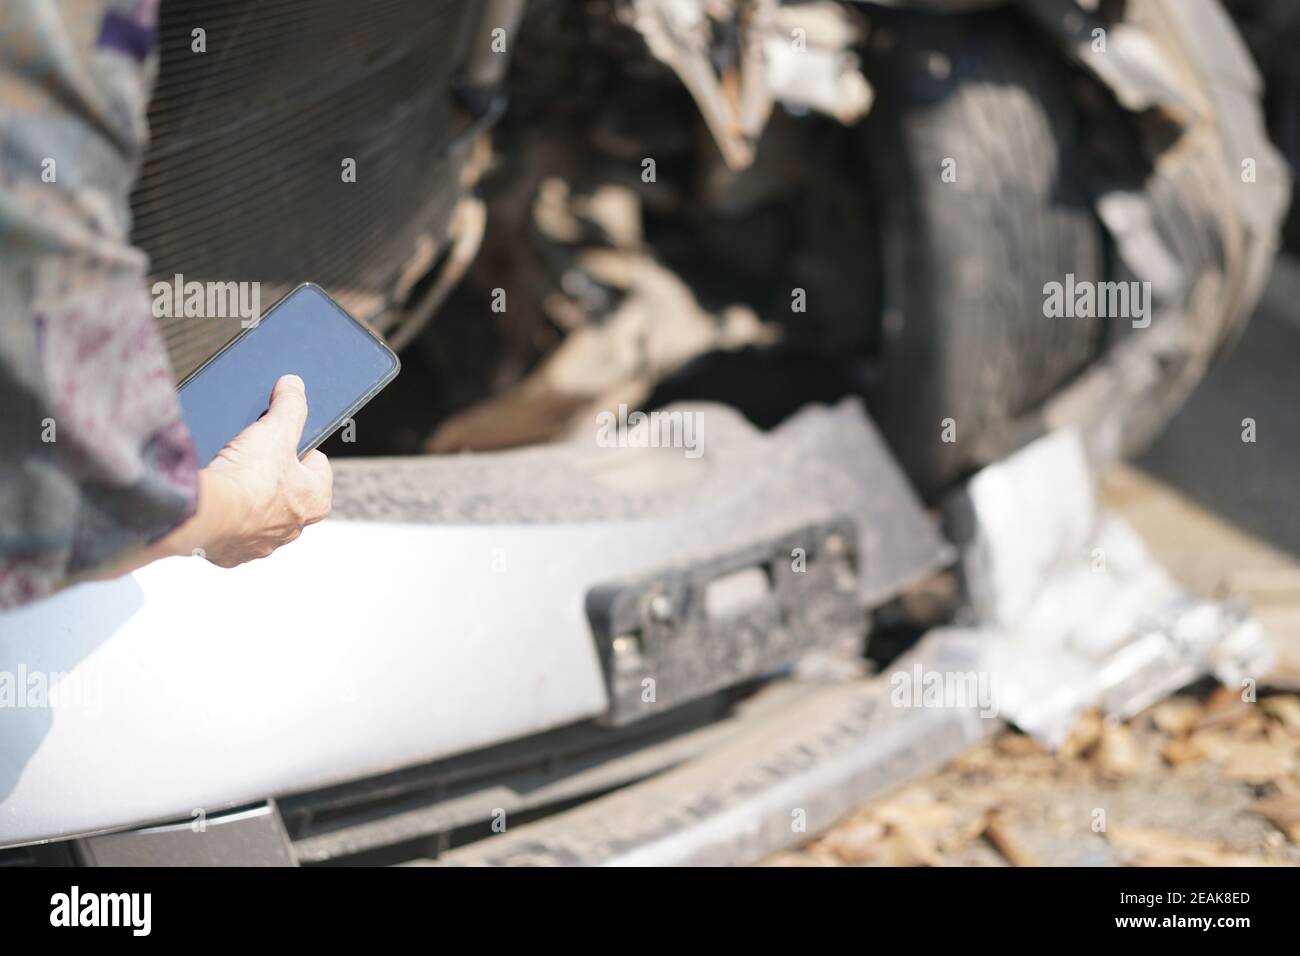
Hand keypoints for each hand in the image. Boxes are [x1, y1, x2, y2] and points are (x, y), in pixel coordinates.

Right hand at [198, 374, 332, 567]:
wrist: (205, 514)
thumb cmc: (249, 479)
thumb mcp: (275, 429)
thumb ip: (289, 406)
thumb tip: (294, 386)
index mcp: (316, 500)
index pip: (317, 465)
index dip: (298, 446)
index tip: (282, 438)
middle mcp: (294, 528)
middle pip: (286, 489)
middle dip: (270, 472)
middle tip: (252, 456)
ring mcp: (262, 544)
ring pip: (258, 512)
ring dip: (247, 496)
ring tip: (229, 475)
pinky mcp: (231, 552)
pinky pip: (230, 531)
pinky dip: (223, 516)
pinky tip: (213, 500)